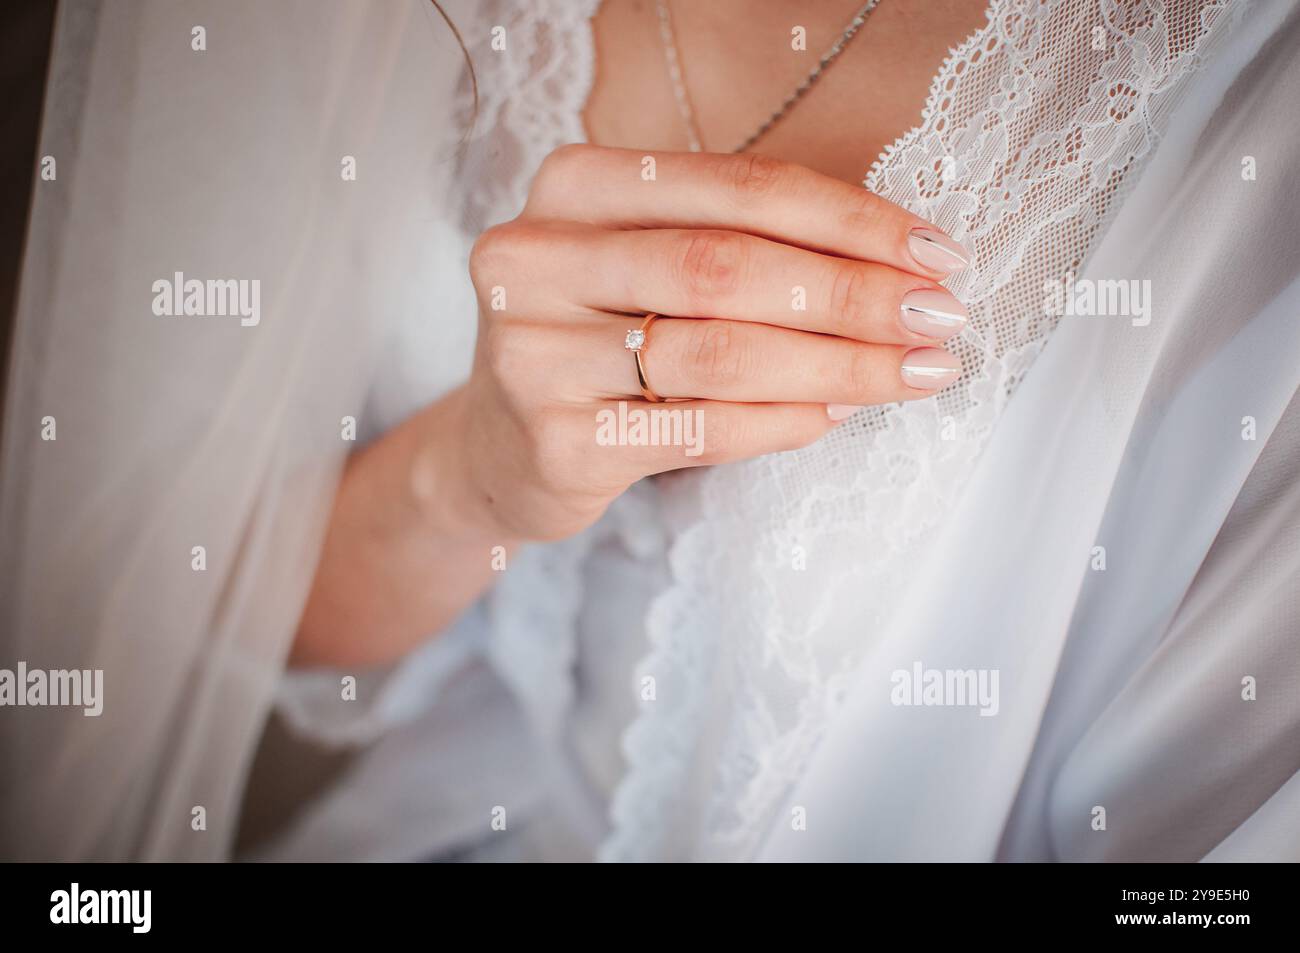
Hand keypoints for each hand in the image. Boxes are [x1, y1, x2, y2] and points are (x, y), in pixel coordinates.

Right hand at [445, 145, 969, 542]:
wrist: (498, 447)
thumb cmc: (598, 341)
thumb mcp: (647, 267)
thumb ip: (742, 250)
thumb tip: (899, 271)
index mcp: (574, 187)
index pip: (737, 187)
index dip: (850, 219)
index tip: (936, 254)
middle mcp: (537, 258)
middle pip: (729, 267)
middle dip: (854, 295)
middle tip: (940, 320)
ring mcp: (536, 354)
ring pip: (720, 353)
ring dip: (838, 366)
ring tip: (912, 373)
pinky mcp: (557, 441)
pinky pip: (700, 429)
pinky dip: (784, 424)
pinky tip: (836, 417)